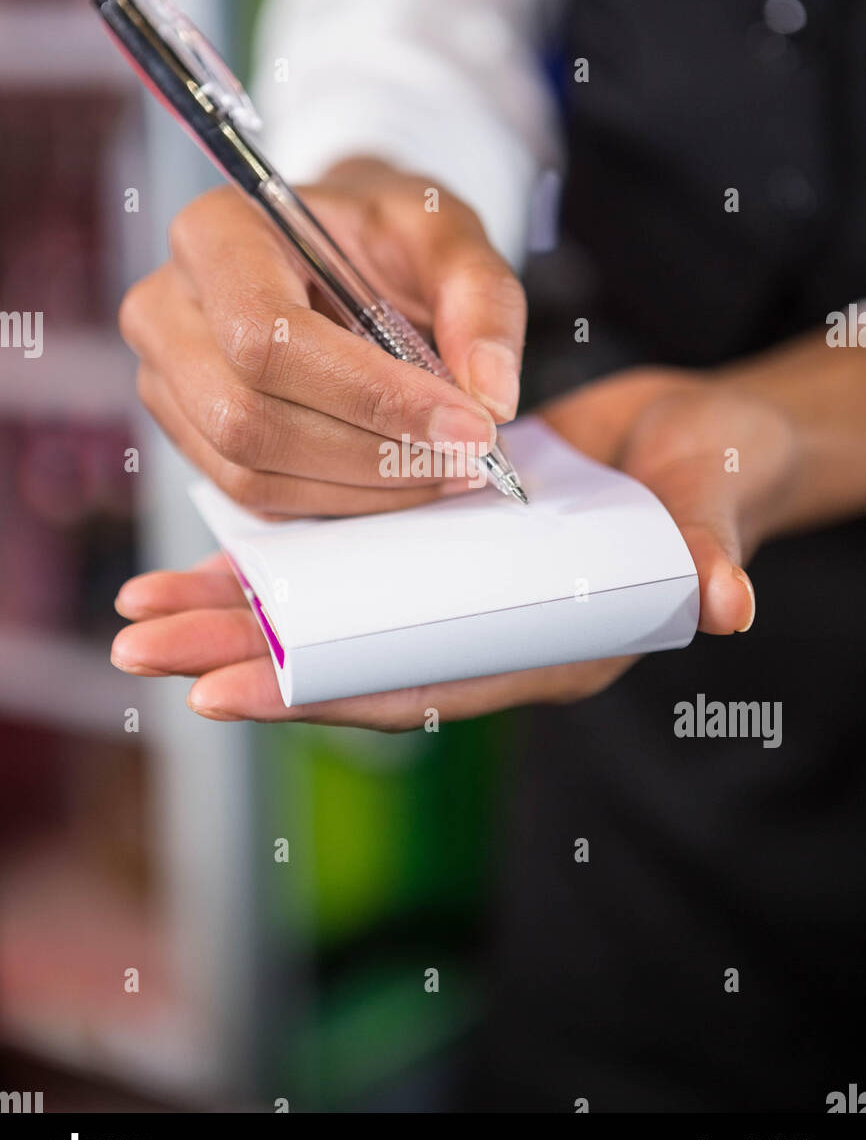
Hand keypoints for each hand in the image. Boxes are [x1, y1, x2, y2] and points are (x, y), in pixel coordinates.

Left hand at [112, 368, 797, 729]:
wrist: (692, 446)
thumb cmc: (707, 477)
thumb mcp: (709, 504)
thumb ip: (710, 550)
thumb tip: (730, 600)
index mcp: (548, 649)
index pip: (424, 685)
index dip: (329, 690)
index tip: (232, 694)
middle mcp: (488, 636)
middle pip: (354, 661)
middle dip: (247, 660)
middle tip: (145, 655)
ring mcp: (457, 599)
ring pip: (334, 621)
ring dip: (238, 618)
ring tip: (142, 617)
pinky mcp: (435, 555)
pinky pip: (344, 573)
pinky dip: (276, 570)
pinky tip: (207, 566)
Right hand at [119, 159, 526, 515]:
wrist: (341, 250)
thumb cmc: (380, 233)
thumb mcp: (444, 231)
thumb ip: (480, 299)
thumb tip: (491, 396)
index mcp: (216, 234)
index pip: (269, 337)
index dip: (371, 396)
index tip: (467, 425)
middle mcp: (168, 307)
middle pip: (248, 418)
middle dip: (373, 453)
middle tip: (468, 454)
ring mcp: (166, 379)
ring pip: (251, 471)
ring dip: (363, 488)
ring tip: (447, 466)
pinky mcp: (189, 435)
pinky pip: (257, 498)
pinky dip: (342, 501)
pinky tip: (403, 476)